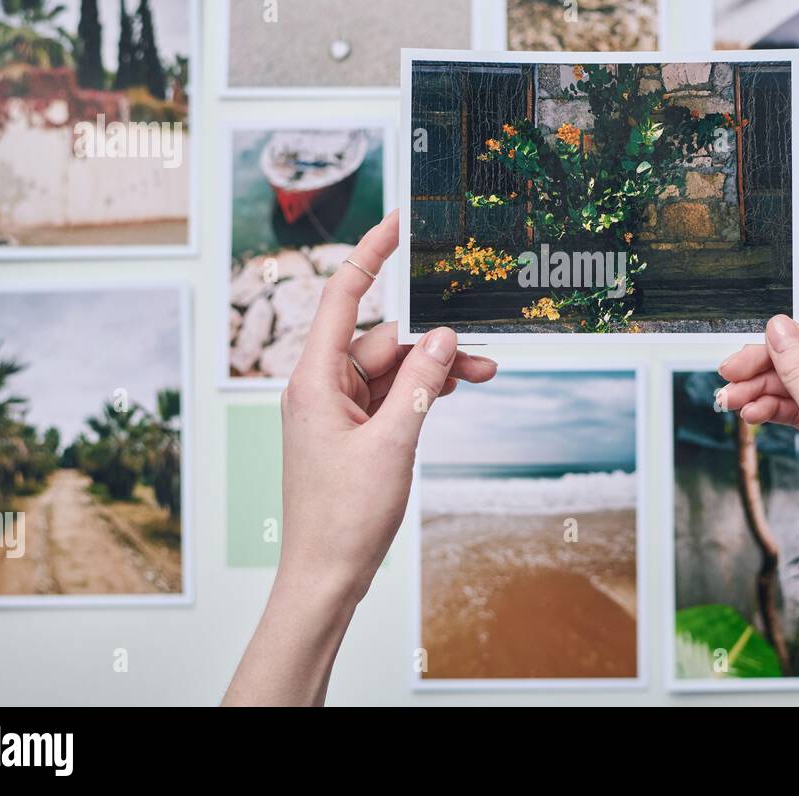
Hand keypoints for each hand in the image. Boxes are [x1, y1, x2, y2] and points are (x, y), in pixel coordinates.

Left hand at [224, 210, 496, 705]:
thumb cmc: (343, 517)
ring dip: (434, 372)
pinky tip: (453, 393)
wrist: (325, 576)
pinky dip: (421, 394)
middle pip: (383, 340)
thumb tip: (444, 337)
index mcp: (314, 380)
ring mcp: (336, 411)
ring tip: (483, 378)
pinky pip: (390, 396)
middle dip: (434, 343)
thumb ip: (421, 384)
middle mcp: (321, 387)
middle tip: (484, 354)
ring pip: (393, 371)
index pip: (344, 297)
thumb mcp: (393, 442)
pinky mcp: (351, 432)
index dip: (372, 255)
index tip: (399, 222)